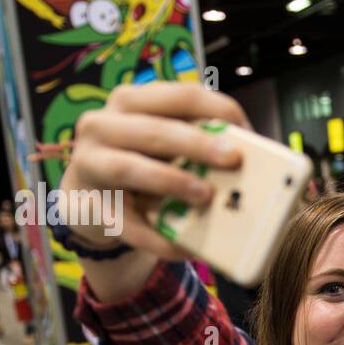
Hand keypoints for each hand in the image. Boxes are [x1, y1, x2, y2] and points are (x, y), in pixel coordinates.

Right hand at [58, 82, 250, 256]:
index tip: (247, 133)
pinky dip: (157, 238)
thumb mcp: (164, 143)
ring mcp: (89, 164)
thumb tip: (256, 161)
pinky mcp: (87, 205)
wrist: (89, 197)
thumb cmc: (140, 161)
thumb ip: (196, 142)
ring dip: (171, 181)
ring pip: (130, 168)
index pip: (182, 96)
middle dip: (197, 144)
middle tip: (233, 160)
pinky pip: (125, 224)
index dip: (219, 110)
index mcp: (131, 101)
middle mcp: (102, 125)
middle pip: (155, 131)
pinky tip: (185, 249)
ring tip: (205, 196)